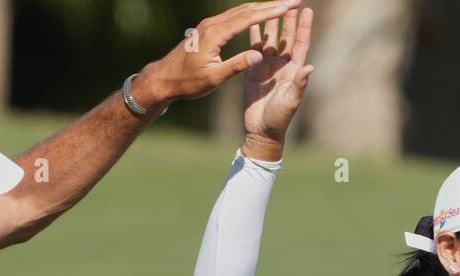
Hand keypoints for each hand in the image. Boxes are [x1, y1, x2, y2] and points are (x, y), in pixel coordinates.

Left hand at [133, 1, 302, 111]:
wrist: (165, 78)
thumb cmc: (188, 82)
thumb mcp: (214, 79)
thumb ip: (236, 66)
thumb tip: (259, 56)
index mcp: (215, 34)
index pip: (248, 19)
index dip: (270, 12)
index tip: (289, 6)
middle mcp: (213, 24)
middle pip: (247, 10)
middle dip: (272, 4)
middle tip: (294, 0)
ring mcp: (210, 24)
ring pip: (241, 10)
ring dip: (263, 7)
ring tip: (283, 4)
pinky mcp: (209, 28)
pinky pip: (234, 16)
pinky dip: (251, 13)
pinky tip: (260, 12)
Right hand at [242, 7, 314, 158]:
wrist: (261, 129)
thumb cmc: (279, 118)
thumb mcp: (291, 101)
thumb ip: (299, 84)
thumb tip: (310, 67)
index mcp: (293, 70)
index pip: (300, 44)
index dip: (304, 27)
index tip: (307, 9)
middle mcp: (282, 66)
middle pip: (286, 37)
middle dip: (288, 19)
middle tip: (290, 1)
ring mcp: (268, 67)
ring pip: (270, 40)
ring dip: (271, 23)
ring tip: (271, 6)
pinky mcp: (254, 70)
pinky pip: (254, 49)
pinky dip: (254, 35)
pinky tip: (252, 22)